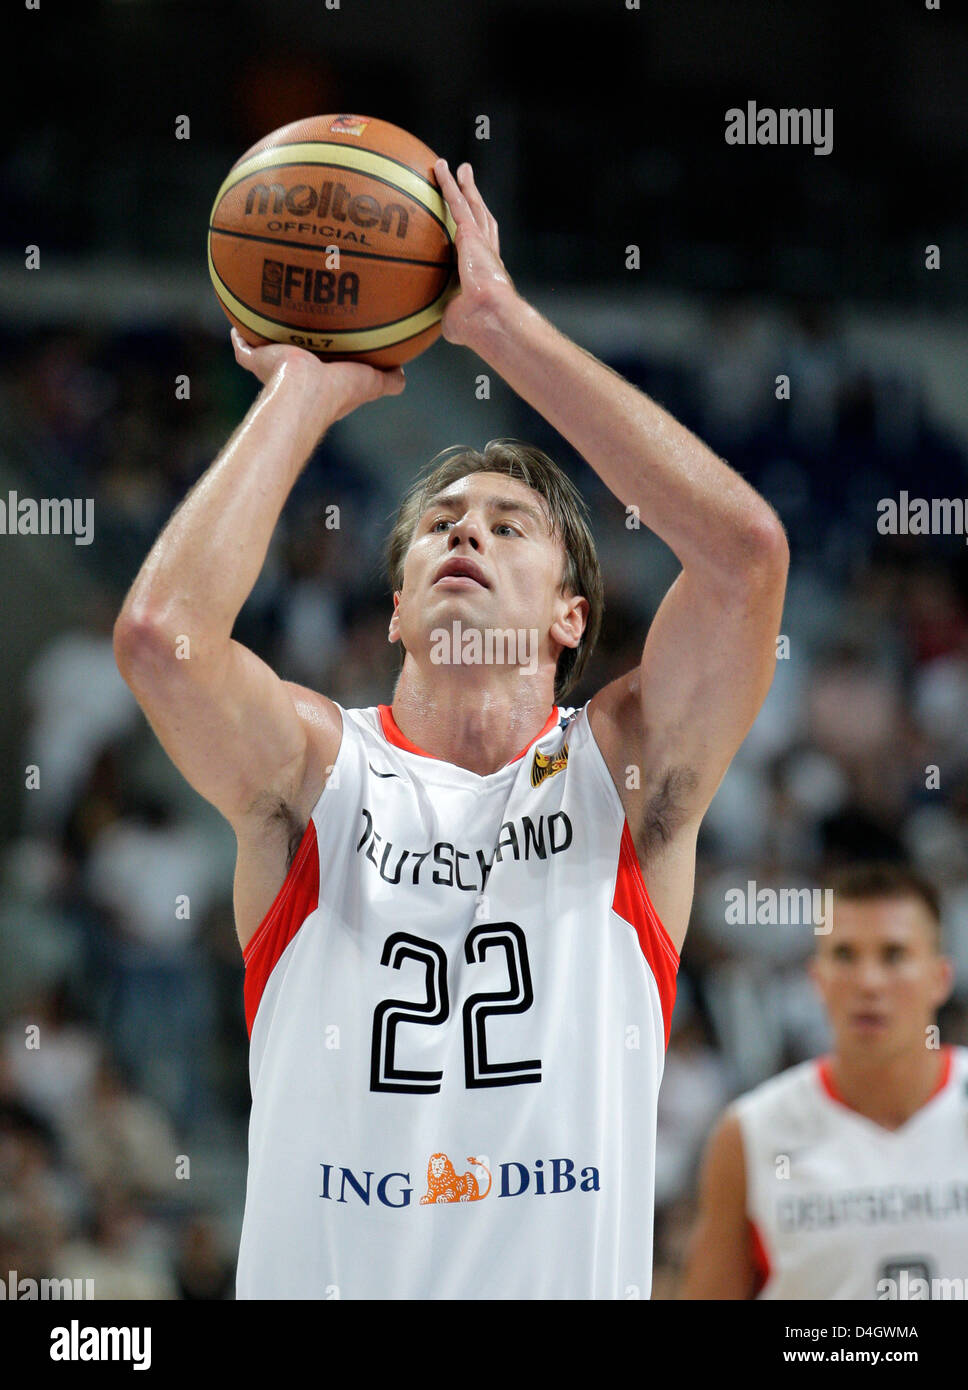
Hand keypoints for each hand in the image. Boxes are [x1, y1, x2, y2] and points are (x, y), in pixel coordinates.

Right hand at [230, 328, 404, 422]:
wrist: (306, 390)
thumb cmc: (339, 390)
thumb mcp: (372, 383)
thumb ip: (388, 381)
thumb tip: (403, 376)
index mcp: (321, 382)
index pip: (322, 365)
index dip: (327, 353)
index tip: (331, 337)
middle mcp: (295, 377)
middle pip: (293, 356)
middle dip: (296, 341)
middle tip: (301, 317)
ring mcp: (273, 369)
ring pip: (267, 349)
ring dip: (268, 334)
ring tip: (269, 309)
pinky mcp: (256, 360)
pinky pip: (243, 345)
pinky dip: (240, 335)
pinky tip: (238, 320)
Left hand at [433, 159, 517, 347]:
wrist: (489, 316)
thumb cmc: (476, 328)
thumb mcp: (454, 321)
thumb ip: (444, 314)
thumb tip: (429, 322)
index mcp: (485, 273)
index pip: (481, 248)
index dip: (477, 234)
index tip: (471, 226)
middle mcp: (486, 252)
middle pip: (481, 218)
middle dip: (475, 200)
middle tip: (469, 182)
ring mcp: (481, 241)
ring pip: (470, 205)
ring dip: (463, 185)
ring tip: (458, 168)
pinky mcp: (471, 233)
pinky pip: (456, 202)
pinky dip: (449, 183)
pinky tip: (440, 168)